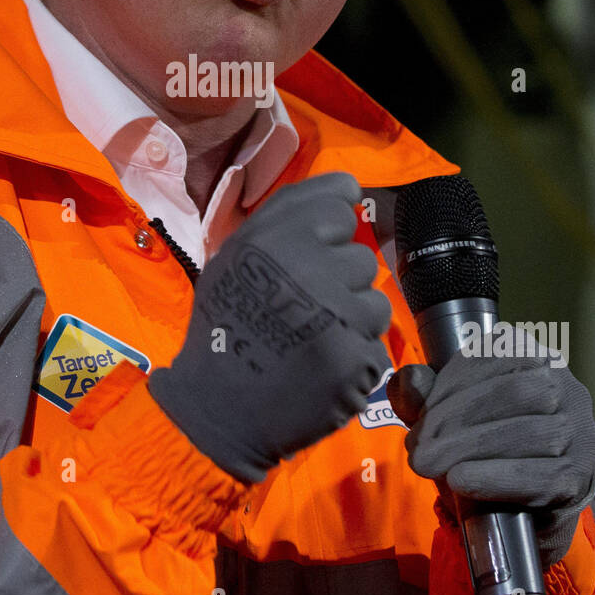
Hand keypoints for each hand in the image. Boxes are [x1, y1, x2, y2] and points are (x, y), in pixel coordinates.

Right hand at [148, 172, 392, 482]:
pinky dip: (354, 359)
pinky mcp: (355, 357)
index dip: (329, 233)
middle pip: (361, 257)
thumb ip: (286, 215)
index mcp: (275, 234)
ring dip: (351, 322)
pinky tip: (321, 368)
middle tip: (302, 310)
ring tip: (312, 341)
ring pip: (375, 302)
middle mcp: (308, 266)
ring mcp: (336, 314)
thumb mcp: (236, 253)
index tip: (310, 256)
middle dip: (339, 283)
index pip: (341, 204)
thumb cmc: (226, 325)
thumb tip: (348, 188)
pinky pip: (376, 345)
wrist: (218, 406)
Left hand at [386, 327, 594, 567]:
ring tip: (429, 464)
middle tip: (417, 448)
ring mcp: (579, 432)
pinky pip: (540, 475)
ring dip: (469, 447)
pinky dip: (495, 477)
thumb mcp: (446, 416)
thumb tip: (411, 380)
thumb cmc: (481, 448)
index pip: (495, 356)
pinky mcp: (579, 477)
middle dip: (456, 419)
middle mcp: (566, 388)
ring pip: (528, 431)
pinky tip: (461, 480)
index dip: (451, 383)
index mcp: (533, 356)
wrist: (523, 510)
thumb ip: (423, 395)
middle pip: (514, 393)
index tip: (418, 416)